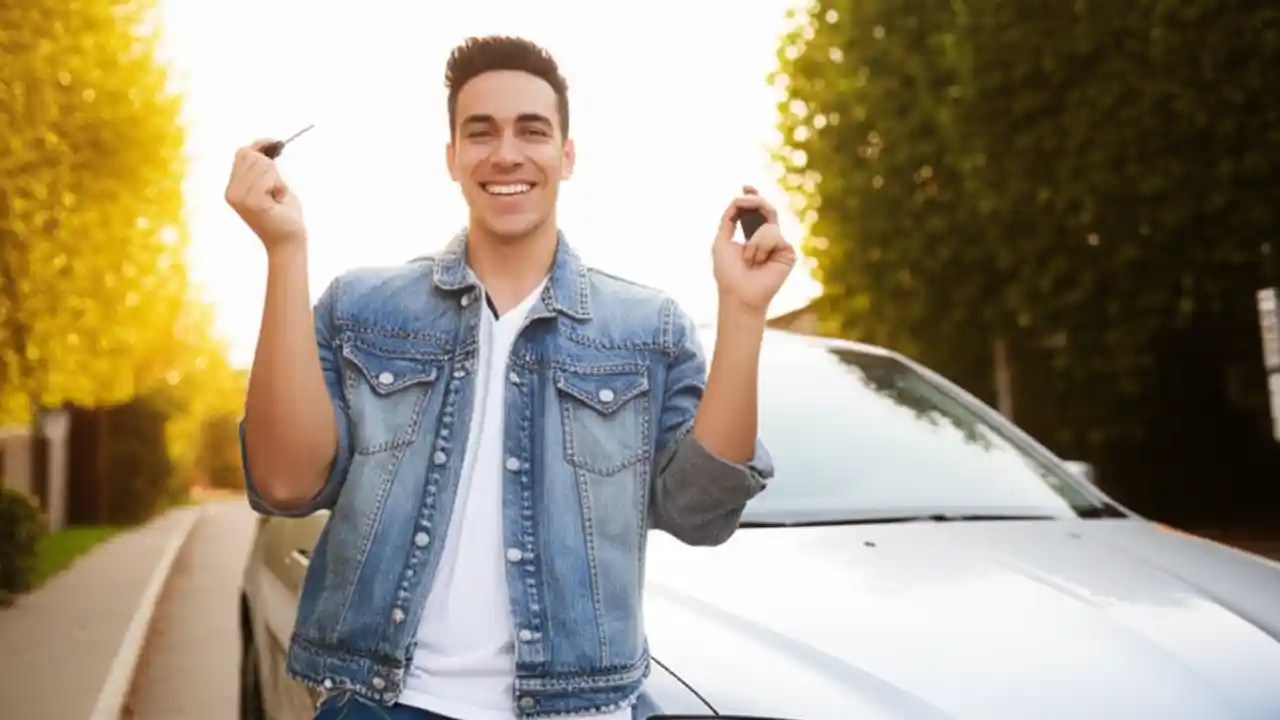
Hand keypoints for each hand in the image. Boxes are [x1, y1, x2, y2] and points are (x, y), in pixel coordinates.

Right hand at [224, 139, 305, 252]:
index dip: (260, 146)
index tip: (275, 143)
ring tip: (276, 198)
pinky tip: (277, 201)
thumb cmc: (284, 215)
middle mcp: (231, 192)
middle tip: (276, 190)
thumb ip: (263, 168)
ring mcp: (240, 197)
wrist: (289, 242)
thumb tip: (264, 144)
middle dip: (270, 167)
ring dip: (276, 178)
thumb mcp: (272, 185)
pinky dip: (279, 186)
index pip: (243, 154)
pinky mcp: (253, 201)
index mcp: (232, 188)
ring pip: (262, 164)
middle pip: (251, 155)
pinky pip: (269, 176)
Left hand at [712, 185, 796, 314]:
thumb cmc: (728, 273)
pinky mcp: (788, 252)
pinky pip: (774, 234)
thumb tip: (735, 201)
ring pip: (768, 223)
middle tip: (745, 196)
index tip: (745, 187)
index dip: (752, 197)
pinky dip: (761, 247)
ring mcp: (779, 244)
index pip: (755, 211)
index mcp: (752, 235)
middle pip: (767, 208)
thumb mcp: (721, 241)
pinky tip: (759, 263)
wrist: (738, 294)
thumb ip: (728, 220)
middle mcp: (768, 238)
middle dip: (755, 200)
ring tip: (749, 260)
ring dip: (753, 242)